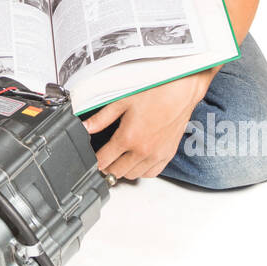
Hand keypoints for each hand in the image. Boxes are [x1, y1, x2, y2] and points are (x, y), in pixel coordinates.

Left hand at [84, 72, 210, 179]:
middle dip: (106, 168)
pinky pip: (151, 173)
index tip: (92, 159)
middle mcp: (143, 151)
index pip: (104, 161)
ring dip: (123, 171)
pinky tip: (136, 161)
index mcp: (128, 138)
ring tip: (118, 160)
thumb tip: (85, 127)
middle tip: (103, 159)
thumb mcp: (122, 100)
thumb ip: (101, 118)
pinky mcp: (168, 154)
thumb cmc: (155, 91)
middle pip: (117, 172)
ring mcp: (156, 155)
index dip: (94, 162)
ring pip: (133, 175)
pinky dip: (141, 171)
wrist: (181, 90)